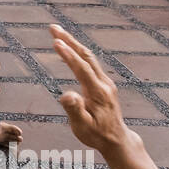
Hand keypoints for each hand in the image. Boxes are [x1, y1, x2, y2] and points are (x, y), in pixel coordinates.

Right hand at [51, 24, 135, 155]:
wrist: (116, 140)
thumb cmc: (97, 134)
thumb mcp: (83, 127)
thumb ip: (75, 110)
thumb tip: (66, 94)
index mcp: (98, 93)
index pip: (82, 69)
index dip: (69, 55)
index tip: (55, 42)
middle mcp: (104, 84)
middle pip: (86, 56)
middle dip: (69, 40)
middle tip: (53, 27)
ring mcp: (105, 82)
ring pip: (89, 57)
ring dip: (73, 43)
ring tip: (57, 33)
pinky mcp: (103, 83)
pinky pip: (90, 62)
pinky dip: (78, 51)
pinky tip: (70, 47)